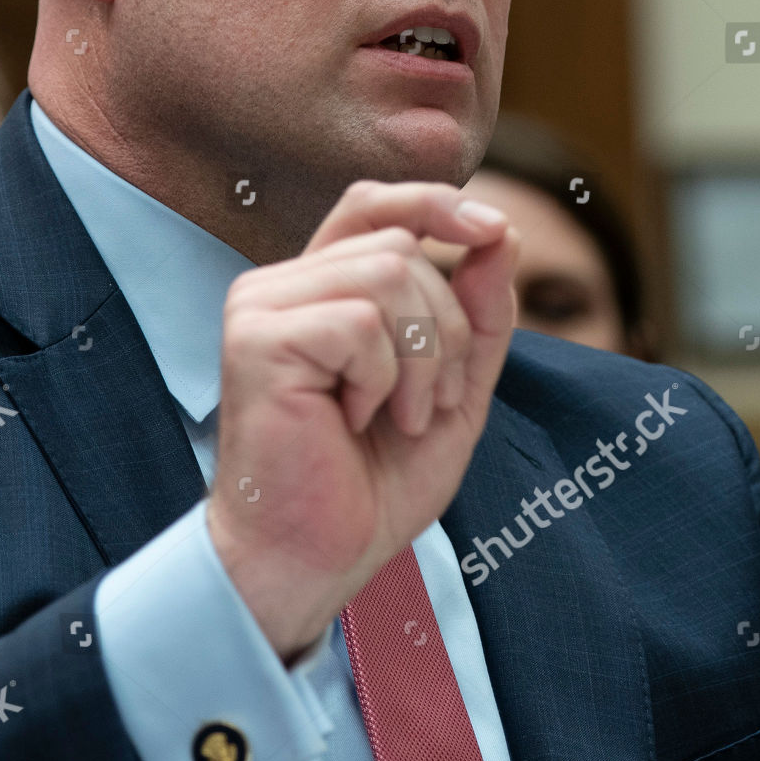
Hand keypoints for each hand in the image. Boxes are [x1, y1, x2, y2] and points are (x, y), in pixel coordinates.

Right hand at [206, 181, 519, 660]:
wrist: (313, 559)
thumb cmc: (369, 486)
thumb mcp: (454, 391)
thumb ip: (479, 316)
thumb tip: (503, 232)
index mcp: (319, 291)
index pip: (372, 206)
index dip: (434, 201)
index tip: (496, 228)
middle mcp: (281, 286)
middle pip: (402, 244)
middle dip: (450, 328)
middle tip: (432, 405)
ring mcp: (261, 306)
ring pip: (389, 273)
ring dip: (424, 360)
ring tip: (400, 418)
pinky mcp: (256, 339)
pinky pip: (361, 322)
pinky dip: (384, 379)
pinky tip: (355, 421)